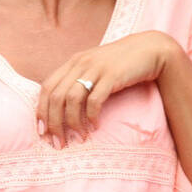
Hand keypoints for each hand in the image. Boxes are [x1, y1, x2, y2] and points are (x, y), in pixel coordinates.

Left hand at [36, 31, 176, 146]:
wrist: (149, 49)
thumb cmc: (123, 63)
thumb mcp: (96, 67)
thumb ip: (80, 79)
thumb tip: (65, 104)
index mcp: (73, 62)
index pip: (47, 87)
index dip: (41, 111)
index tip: (43, 132)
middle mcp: (80, 63)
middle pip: (55, 96)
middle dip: (54, 123)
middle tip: (58, 142)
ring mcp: (95, 69)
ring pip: (71, 99)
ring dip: (71, 123)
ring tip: (78, 138)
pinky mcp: (112, 76)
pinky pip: (94, 100)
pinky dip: (91, 116)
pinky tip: (95, 126)